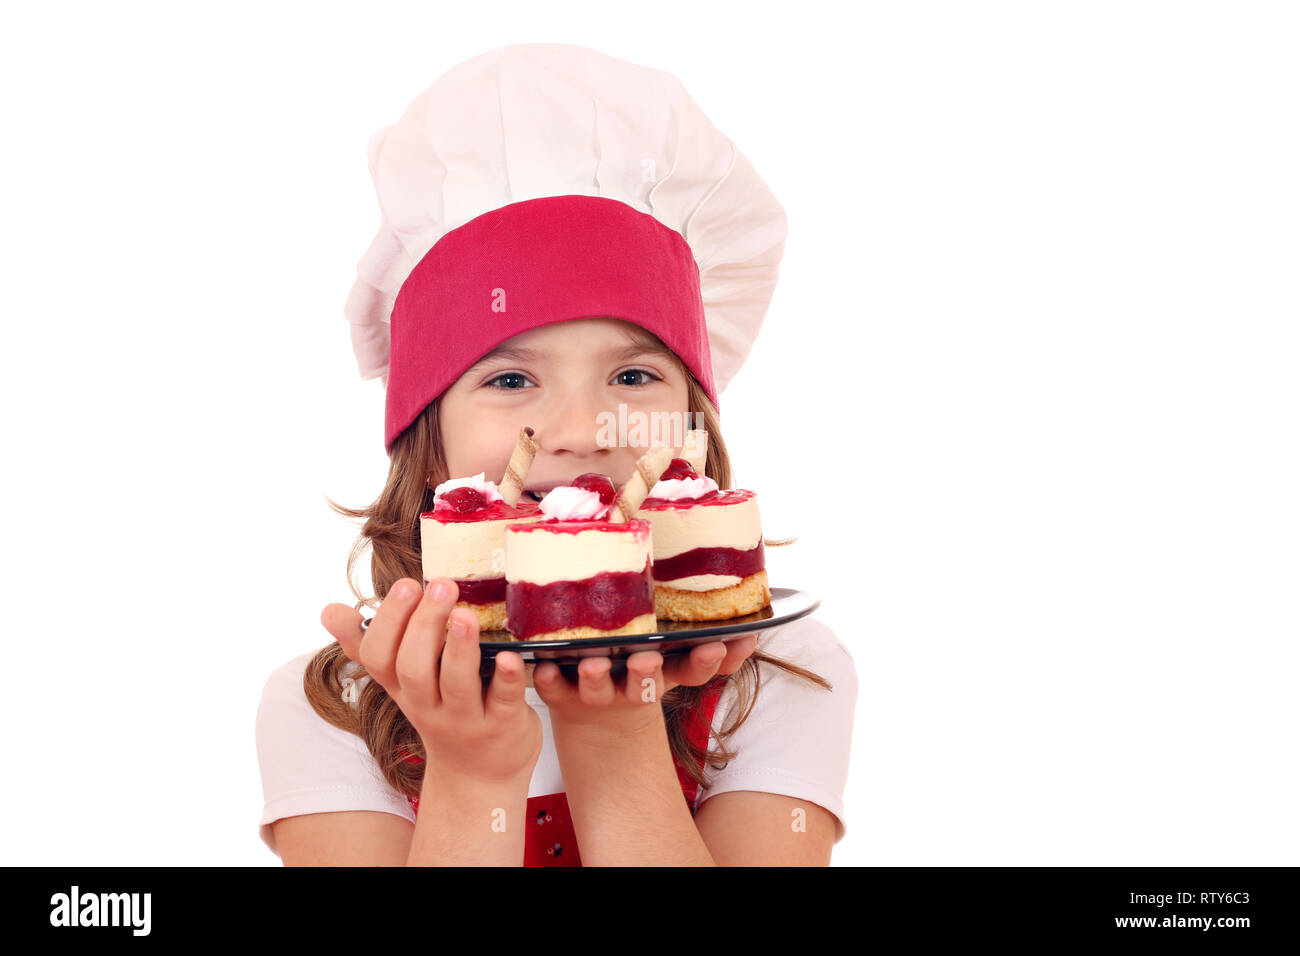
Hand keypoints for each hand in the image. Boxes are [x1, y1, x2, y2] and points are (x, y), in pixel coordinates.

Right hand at [320, 577, 541, 784]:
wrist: (477, 778)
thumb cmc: (439, 712)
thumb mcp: (400, 684)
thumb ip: (367, 645)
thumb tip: (328, 610)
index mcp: (402, 687)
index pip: (379, 657)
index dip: (389, 622)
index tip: (407, 584)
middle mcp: (429, 705)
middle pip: (414, 668)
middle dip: (424, 625)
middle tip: (442, 586)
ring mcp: (466, 718)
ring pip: (457, 685)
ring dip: (461, 648)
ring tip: (467, 614)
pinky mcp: (503, 725)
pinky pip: (504, 701)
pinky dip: (507, 678)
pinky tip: (511, 656)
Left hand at [532, 634, 758, 738]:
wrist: (594, 718)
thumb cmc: (635, 669)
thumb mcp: (672, 656)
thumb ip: (703, 641)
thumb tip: (753, 627)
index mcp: (662, 675)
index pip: (692, 671)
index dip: (705, 662)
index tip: (717, 647)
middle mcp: (631, 688)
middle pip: (643, 684)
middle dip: (645, 674)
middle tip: (646, 661)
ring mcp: (597, 693)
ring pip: (598, 688)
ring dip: (595, 678)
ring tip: (592, 666)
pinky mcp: (561, 695)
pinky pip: (552, 690)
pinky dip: (546, 681)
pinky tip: (541, 670)